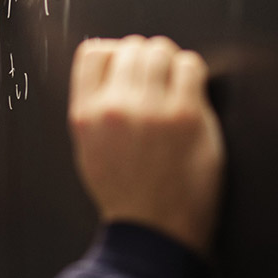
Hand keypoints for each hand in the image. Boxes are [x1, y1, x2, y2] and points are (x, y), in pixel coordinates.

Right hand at [68, 36, 224, 254]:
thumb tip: (114, 68)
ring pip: (161, 50)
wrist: (154, 231)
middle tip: (157, 83)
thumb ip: (95, 107)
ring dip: (170, 64)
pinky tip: (191, 95)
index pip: (93, 52)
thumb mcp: (88, 147)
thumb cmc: (126, 193)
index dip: (114, 56)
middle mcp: (113, 107)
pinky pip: (191, 66)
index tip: (126, 70)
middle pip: (131, 46)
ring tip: (174, 88)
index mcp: (84, 114)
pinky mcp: (186, 115)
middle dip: (146, 60)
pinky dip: (193, 74)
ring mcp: (150, 109)